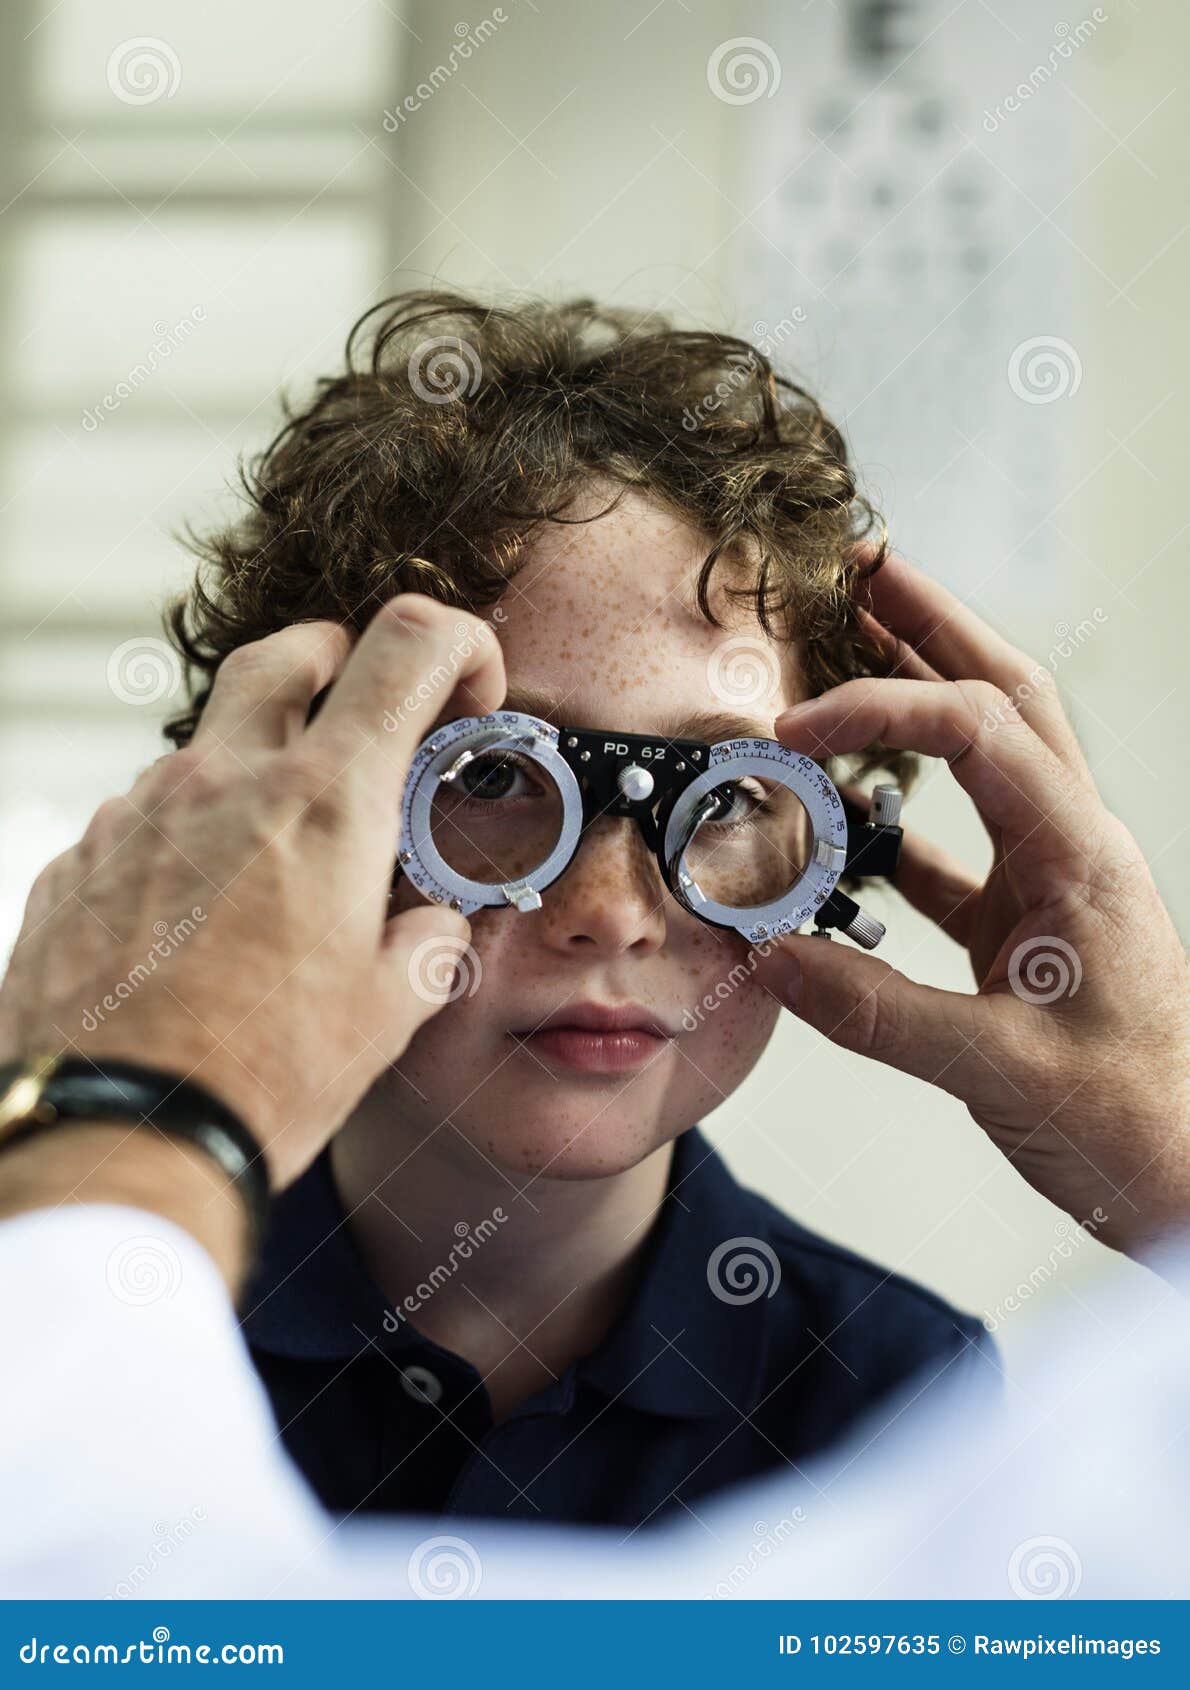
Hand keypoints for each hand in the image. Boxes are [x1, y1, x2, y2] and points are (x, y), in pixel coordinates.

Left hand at [0, 597, 504, 1190]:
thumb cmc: (260, 1078)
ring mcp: (139, 815)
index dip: (456, 641)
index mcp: (324, 804)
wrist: (117, 1138)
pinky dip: (189, 837)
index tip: (469, 686)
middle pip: (288, 652)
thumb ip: (427, 945)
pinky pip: (145, 816)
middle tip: (367, 713)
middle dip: (341, 659)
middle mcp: (225, 783)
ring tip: (279, 862)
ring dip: (256, 768)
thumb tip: (432, 925)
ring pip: (209, 743)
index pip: (405, 646)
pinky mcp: (80, 862)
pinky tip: (202, 918)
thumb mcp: (386, 1015)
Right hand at [754, 552, 1189, 1257]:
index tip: (793, 724)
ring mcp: (1051, 883)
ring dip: (920, 699)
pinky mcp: (1026, 928)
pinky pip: (953, 853)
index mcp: (1081, 856)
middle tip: (862, 567)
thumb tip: (770, 956)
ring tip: (852, 649)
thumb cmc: (1137, 1124)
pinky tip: (846, 818)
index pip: (978, 733)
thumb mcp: (1002, 1069)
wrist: (1189, 1181)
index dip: (880, 710)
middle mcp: (1072, 848)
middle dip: (934, 623)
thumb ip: (877, 1012)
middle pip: (1006, 697)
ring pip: (986, 759)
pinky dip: (897, 824)